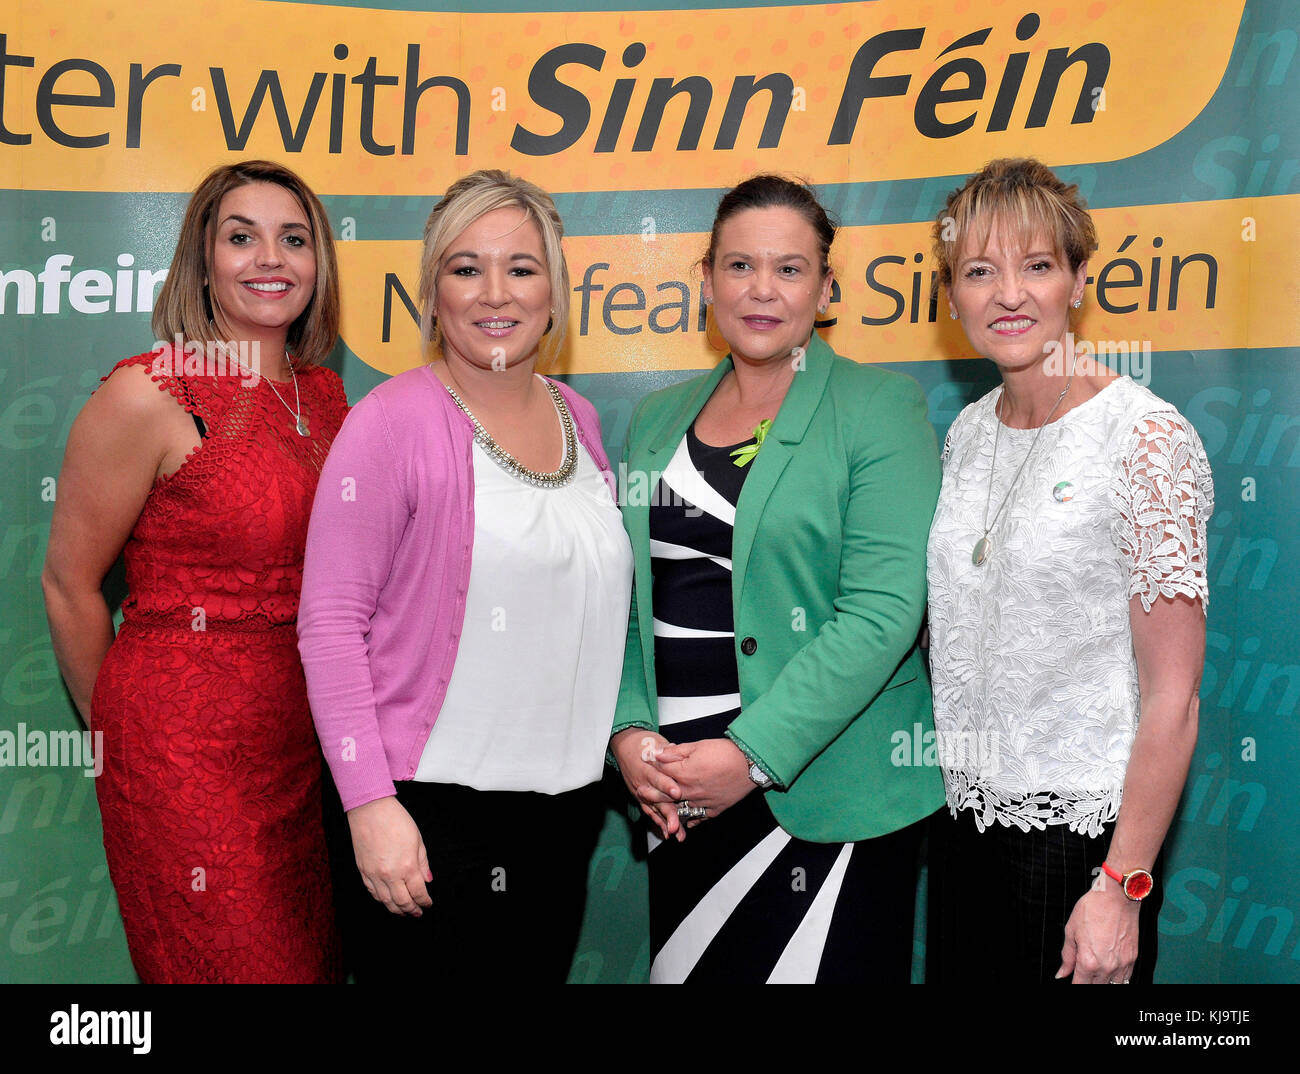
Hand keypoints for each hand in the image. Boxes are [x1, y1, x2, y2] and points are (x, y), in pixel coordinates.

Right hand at [346, 795, 432, 915]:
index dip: (424, 901)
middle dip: (411, 910)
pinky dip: (381, 900)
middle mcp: (390, 875)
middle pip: (402, 902)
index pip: (418, 892)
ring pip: (385, 901)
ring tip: (403, 912)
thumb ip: (423, 863)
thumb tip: (427, 880)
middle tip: (417, 913)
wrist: (371, 810)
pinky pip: (372, 892)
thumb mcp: (418, 840)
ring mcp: (374, 875)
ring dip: (396, 909)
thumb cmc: (396, 821)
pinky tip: (387, 900)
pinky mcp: (363, 871)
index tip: (428, 904)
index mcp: (407, 866)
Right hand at [609, 729, 683, 841]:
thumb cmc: (642, 743)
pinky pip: (649, 812)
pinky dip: (658, 823)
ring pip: (653, 808)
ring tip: (675, 833)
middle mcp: (642, 782)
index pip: (657, 777)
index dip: (666, 786)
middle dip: (667, 812)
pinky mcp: (641, 797)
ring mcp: (640, 791)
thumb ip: (667, 750)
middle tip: (676, 825)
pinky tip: (667, 833)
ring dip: (664, 822)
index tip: (677, 793)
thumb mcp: (655, 741)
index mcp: (646, 767)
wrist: (624, 745)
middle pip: (655, 799)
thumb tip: (677, 750)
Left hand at [655, 738, 755, 824]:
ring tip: (658, 809)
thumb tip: (657, 753)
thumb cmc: (726, 752)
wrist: (750, 765)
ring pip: (680, 809)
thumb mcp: (698, 746)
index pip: (662, 771)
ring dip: (668, 809)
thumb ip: (676, 752)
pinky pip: (698, 817)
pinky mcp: (715, 809)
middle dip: (651, 792)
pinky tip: (685, 819)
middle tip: (640, 792)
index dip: (652, 766)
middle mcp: (691, 791)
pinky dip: (690, 818)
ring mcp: (702, 802)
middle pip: (665, 795)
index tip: (645, 764)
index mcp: (685, 774)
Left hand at [1057, 885, 1140, 982]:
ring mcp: (1122, 964)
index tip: (1073, 980)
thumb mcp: (1071, 930)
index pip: (1080, 986)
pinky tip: (1110, 970)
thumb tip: (1062, 973)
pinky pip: (1126, 978)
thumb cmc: (1093, 908)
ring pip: (1113, 985)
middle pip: (1096, 987)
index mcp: (1088, 961)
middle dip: (1087, 983)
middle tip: (1083, 973)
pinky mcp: (1133, 959)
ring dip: (1103, 982)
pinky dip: (1117, 978)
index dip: (1074, 985)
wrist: (1118, 897)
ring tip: (1096, 972)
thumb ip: (1067, 956)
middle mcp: (1107, 967)